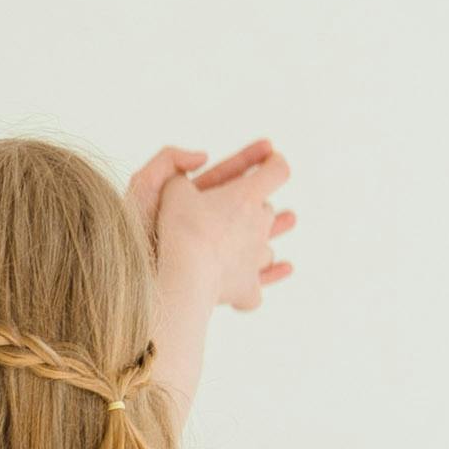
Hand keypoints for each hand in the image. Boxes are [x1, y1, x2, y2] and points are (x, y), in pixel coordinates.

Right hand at [135, 135, 293, 314]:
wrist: (185, 274)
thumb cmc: (180, 227)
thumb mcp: (171, 186)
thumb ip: (179, 167)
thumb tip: (198, 160)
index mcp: (247, 196)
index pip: (277, 170)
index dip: (274, 163)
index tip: (269, 160)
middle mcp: (260, 225)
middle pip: (267, 210)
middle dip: (253, 208)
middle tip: (232, 209)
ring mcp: (257, 258)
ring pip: (266, 248)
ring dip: (253, 245)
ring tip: (235, 249)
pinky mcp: (248, 288)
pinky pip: (258, 287)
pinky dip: (251, 287)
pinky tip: (249, 288)